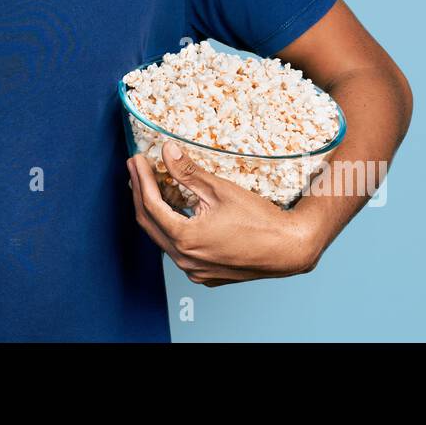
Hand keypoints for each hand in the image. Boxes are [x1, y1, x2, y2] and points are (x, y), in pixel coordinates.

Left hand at [126, 141, 323, 286]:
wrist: (289, 248)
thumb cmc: (259, 219)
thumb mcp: (220, 190)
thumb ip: (188, 171)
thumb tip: (166, 150)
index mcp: (185, 238)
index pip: (150, 204)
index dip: (141, 179)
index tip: (136, 159)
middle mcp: (185, 260)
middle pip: (150, 222)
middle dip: (140, 193)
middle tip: (136, 169)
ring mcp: (195, 270)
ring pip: (163, 238)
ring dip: (155, 212)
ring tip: (150, 186)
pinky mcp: (206, 274)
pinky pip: (179, 251)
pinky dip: (172, 229)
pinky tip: (175, 212)